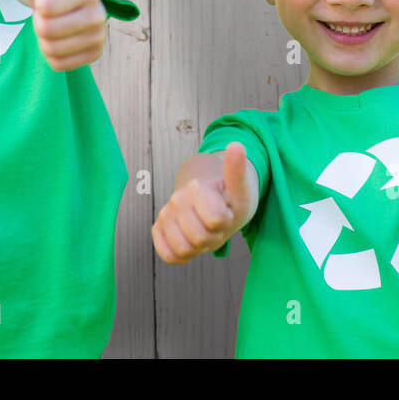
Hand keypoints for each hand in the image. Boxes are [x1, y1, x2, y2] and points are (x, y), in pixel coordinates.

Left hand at [20, 0, 107, 71]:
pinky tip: (59, 38)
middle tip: (45, 9)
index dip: (38, 3)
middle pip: (47, 31)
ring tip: (51, 22)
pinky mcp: (94, 54)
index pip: (47, 7)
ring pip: (52, 50)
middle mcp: (99, 14)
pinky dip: (52, 54)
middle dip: (38, 21)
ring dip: (44, 39)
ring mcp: (98, 36)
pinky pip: (58, 64)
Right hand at [152, 143, 253, 264]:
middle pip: (200, 240)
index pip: (216, 221)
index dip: (226, 222)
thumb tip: (236, 144)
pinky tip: (190, 241)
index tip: (227, 211)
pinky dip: (182, 255)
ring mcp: (165, 214)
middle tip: (216, 224)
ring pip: (183, 250)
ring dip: (198, 248)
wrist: (209, 197)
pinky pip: (168, 255)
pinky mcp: (158, 228)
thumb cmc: (228, 197)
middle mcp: (176, 199)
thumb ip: (237, 172)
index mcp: (196, 187)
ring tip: (204, 231)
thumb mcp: (241, 190)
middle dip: (213, 237)